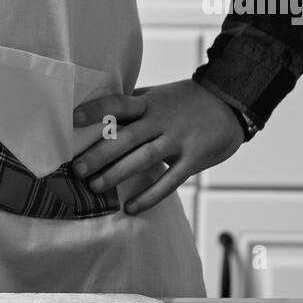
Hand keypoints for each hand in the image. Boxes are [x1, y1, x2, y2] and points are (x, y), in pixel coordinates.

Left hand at [71, 80, 244, 214]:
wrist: (230, 102)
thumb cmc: (186, 100)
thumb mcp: (159, 94)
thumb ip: (134, 103)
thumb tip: (100, 111)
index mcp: (149, 102)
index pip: (118, 103)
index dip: (96, 109)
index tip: (72, 119)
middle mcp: (160, 119)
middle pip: (126, 136)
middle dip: (100, 153)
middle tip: (77, 169)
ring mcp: (177, 139)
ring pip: (143, 158)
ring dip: (118, 173)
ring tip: (95, 187)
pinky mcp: (193, 159)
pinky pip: (169, 181)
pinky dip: (149, 196)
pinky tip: (130, 208)